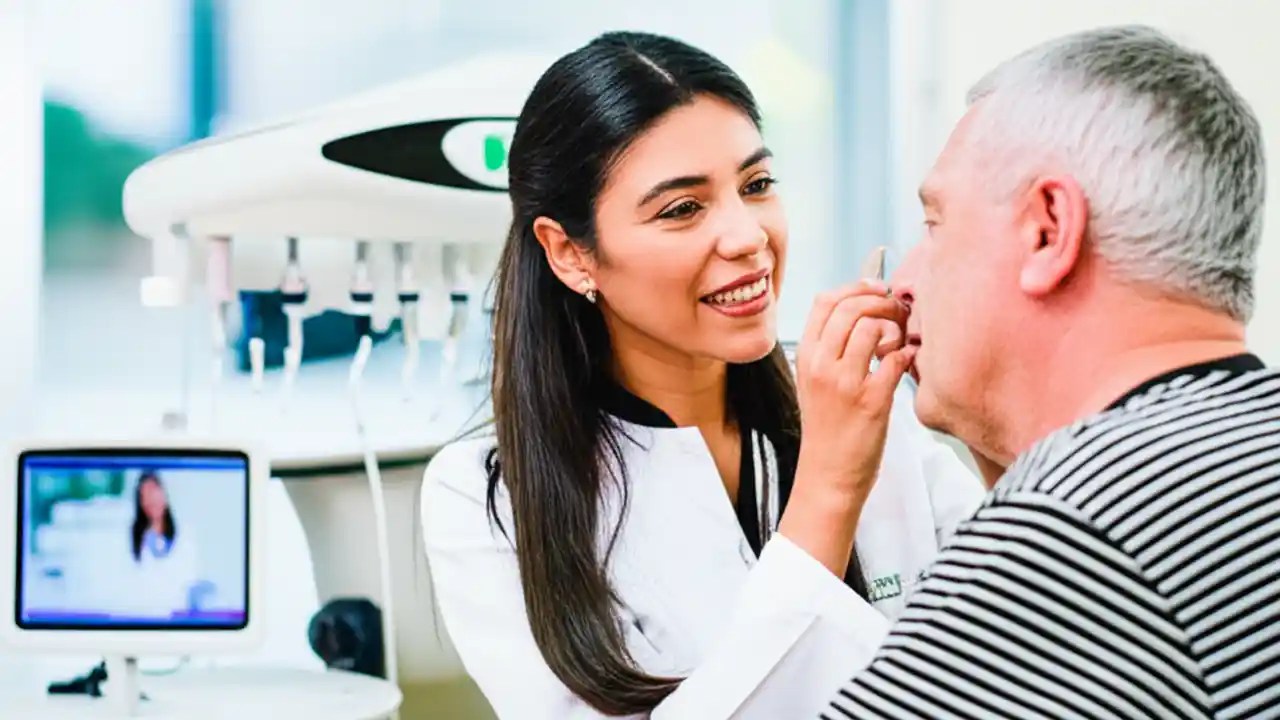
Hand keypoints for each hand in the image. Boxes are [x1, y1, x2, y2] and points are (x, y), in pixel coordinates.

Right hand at [777, 281, 915, 575]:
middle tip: (898, 311)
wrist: (828, 475)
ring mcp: (845, 383)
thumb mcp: (814, 383)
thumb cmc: (828, 428)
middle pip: (851, 306)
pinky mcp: (872, 401)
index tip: (876, 291)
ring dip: (895, 326)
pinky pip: (895, 358)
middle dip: (881, 301)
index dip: (855, 288)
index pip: (825, 301)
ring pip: (872, 326)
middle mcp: (821, 365)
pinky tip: (907, 361)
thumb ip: (830, 348)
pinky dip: (907, 353)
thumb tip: (862, 309)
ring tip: (900, 341)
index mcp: (805, 357)